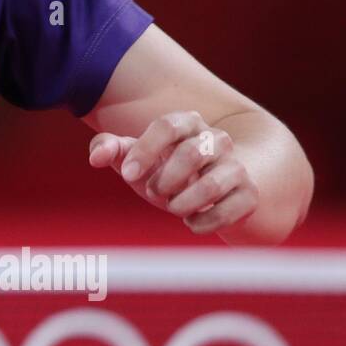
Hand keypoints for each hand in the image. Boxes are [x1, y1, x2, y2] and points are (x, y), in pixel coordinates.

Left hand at [88, 110, 259, 234]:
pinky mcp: (249, 194)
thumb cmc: (166, 169)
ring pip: (215, 182)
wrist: (213, 192)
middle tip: (155, 192)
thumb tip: (96, 156)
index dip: (146, 150)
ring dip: (185, 202)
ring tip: (173, 208)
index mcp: (187, 123)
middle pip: (193, 152)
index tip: (127, 174)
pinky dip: (205, 222)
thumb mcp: (136, 158)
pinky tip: (192, 223)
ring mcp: (236, 166)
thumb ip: (111, 149)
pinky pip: (230, 209)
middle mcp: (216, 139)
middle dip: (166, 179)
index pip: (168, 125)